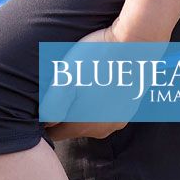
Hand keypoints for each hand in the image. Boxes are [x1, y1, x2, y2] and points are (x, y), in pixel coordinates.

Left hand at [43, 23, 128, 141]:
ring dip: (85, 108)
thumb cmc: (95, 57)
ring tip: (85, 84)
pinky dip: (101, 104)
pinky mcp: (128, 112)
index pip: (54, 133)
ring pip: (91, 121)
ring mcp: (116, 122)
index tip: (47, 104)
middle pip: (74, 128)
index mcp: (80, 124)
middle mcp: (99, 130)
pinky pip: (107, 114)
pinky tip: (101, 84)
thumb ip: (52, 105)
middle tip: (66, 88)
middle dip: (67, 113)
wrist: (133, 46)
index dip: (47, 120)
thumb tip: (45, 121)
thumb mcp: (65, 76)